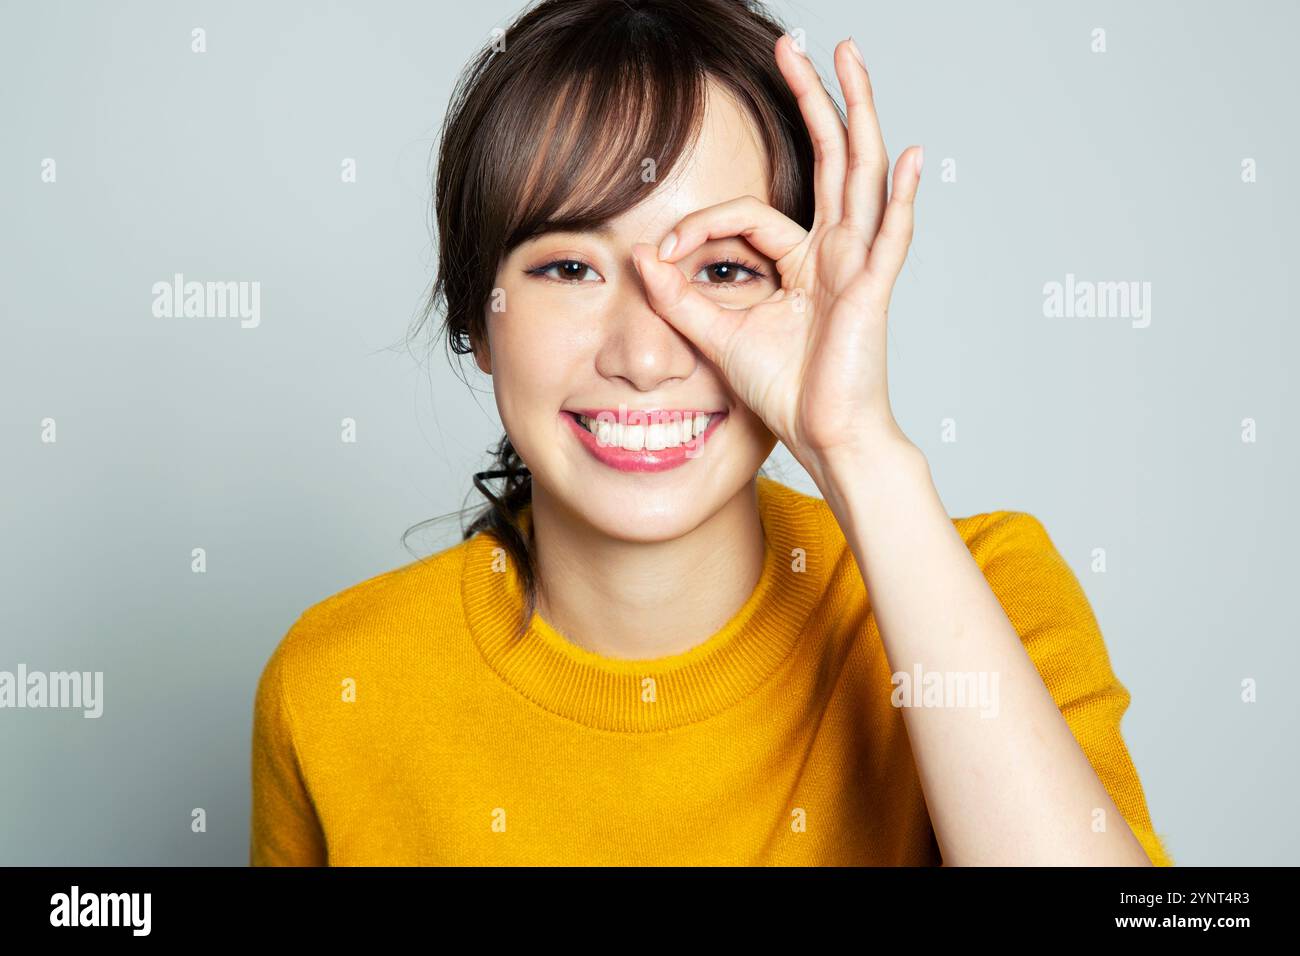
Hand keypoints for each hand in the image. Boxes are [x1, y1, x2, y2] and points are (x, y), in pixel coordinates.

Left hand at [630, 34, 922, 487]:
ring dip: (855, 113)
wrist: (824, 438)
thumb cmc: (785, 392)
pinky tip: (910, 156)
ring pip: (859, 174)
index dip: (700, 225)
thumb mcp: (716, 334)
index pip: (748, 215)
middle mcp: (835, 252)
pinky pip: (891, 236)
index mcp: (803, 262)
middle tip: (796, 45)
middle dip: (811, 100)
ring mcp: (858, 265)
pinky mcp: (871, 290)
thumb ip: (677, 295)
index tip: (662, 254)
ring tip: (850, 59)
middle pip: (827, 159)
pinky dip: (902, 196)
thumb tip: (640, 256)